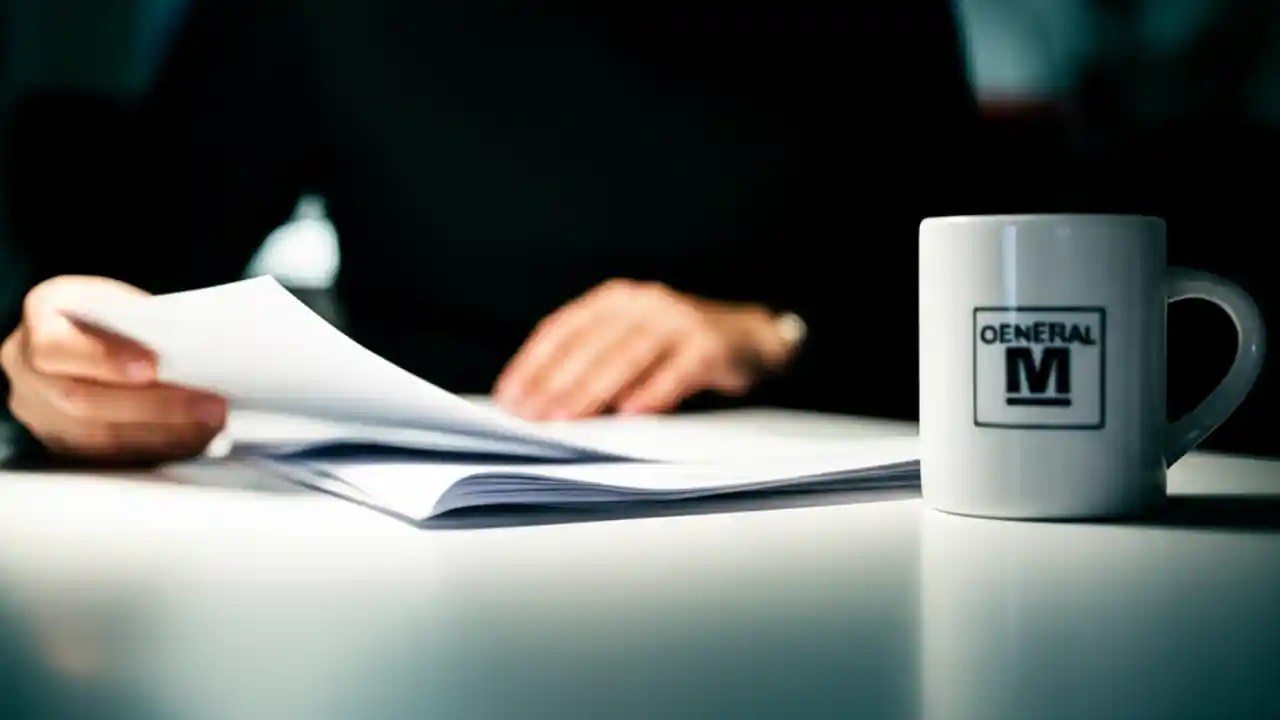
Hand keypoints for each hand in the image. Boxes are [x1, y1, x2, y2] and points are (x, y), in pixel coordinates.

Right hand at [1, 275, 227, 462]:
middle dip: (154, 407)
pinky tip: (193, 440)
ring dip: (163, 434)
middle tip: (209, 407)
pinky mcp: (63, 442)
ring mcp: (39, 413)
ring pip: (97, 436)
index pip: (58, 348)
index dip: (105, 360)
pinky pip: (108, 454)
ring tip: (210, 426)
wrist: (83, 334)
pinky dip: (156, 447)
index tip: (152, 367)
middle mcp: (27, 372)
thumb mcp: (118, 299)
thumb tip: (193, 350)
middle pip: (82, 401)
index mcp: (38, 320)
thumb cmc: (106, 313)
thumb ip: (141, 322)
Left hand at [492, 279, 796, 419]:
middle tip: (531, 415)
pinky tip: (629, 414)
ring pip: (626, 357)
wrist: (750, 339)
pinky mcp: (708, 345)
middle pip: (591, 345)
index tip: (510, 395)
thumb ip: (594, 359)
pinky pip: (675, 372)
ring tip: (566, 418)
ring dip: (593, 390)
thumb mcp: (632, 340)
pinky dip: (651, 393)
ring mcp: (677, 321)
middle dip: (556, 383)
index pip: (563, 329)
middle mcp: (644, 303)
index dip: (533, 363)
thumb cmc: (677, 347)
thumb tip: (540, 401)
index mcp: (616, 299)